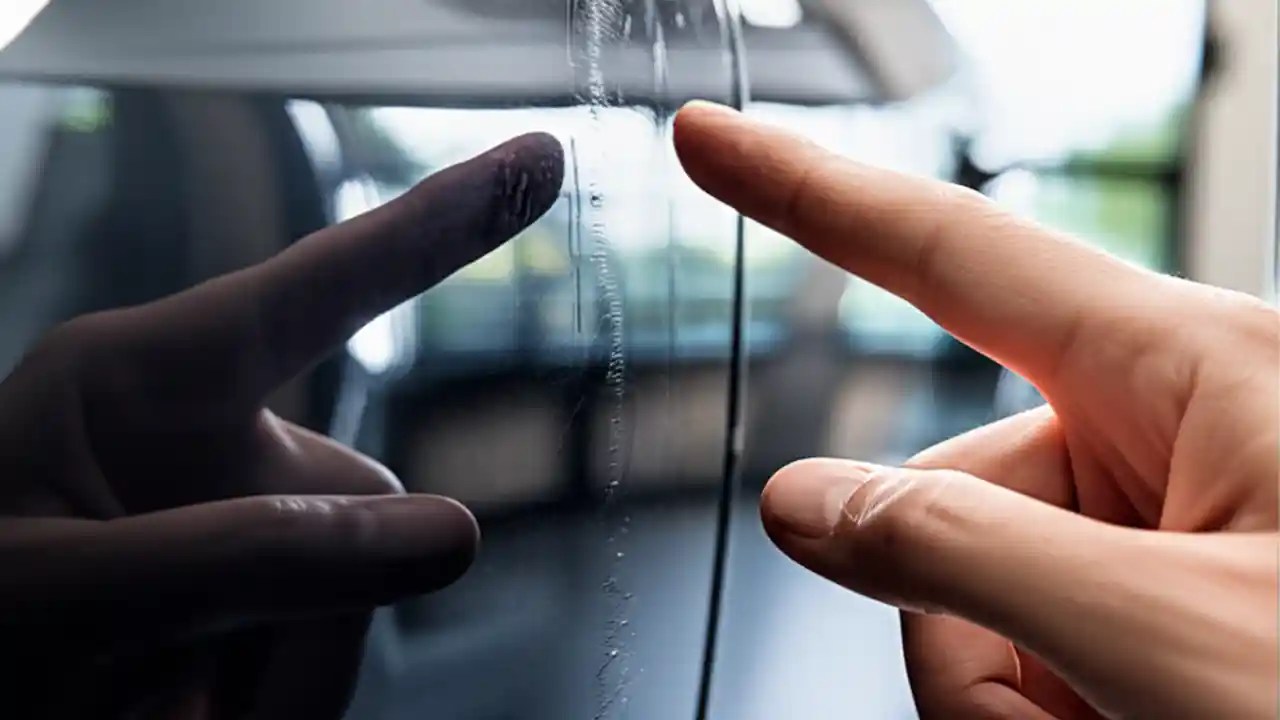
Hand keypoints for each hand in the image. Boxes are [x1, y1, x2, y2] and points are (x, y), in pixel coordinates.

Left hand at [0, 133, 563, 717]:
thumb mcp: (68, 596)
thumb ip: (250, 557)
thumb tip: (454, 533)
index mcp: (135, 382)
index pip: (322, 285)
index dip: (440, 222)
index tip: (535, 161)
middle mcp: (194, 434)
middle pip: (360, 501)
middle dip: (315, 613)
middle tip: (186, 708)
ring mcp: (220, 513)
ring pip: (357, 583)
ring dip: (288, 671)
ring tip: (162, 717)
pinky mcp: (232, 584)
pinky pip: (323, 629)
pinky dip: (275, 690)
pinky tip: (185, 712)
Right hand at [675, 102, 1277, 719]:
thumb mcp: (1165, 638)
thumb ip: (958, 552)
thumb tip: (807, 503)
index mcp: (1197, 374)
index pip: (948, 255)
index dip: (807, 192)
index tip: (713, 140)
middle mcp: (1174, 431)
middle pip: (948, 495)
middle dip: (963, 627)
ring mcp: (1163, 524)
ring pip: (971, 591)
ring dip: (1006, 698)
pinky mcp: (1158, 599)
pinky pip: (1018, 642)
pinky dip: (1034, 715)